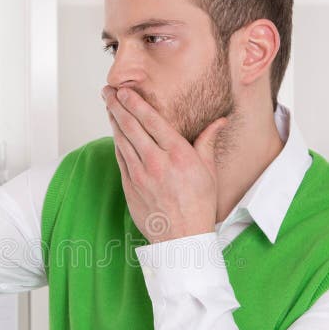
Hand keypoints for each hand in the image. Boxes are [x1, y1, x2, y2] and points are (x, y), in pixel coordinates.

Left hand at [103, 85, 227, 243]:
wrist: (181, 238)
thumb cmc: (198, 206)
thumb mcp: (208, 171)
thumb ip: (208, 141)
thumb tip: (220, 120)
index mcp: (177, 154)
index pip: (151, 121)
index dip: (135, 103)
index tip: (126, 91)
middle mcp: (156, 162)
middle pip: (131, 127)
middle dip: (118, 106)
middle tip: (109, 92)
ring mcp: (140, 175)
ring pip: (122, 141)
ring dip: (114, 121)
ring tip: (108, 106)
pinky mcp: (130, 187)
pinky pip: (120, 159)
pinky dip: (116, 142)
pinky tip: (115, 132)